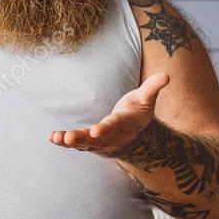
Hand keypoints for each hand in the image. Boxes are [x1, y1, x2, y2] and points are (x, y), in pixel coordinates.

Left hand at [48, 73, 169, 154]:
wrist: (137, 138)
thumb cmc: (139, 113)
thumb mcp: (147, 99)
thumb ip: (153, 87)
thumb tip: (166, 75)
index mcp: (124, 124)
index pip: (113, 127)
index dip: (105, 129)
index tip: (96, 131)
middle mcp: (111, 137)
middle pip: (95, 139)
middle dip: (81, 139)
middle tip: (68, 138)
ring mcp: (99, 143)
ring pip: (83, 143)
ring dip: (68, 142)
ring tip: (56, 138)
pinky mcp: (90, 144)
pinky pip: (76, 144)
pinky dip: (63, 141)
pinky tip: (51, 137)